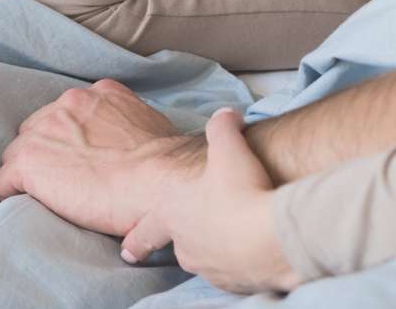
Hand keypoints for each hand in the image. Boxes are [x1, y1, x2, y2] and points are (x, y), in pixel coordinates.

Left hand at [0, 78, 198, 236]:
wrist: (159, 182)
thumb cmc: (164, 164)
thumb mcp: (149, 125)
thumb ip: (125, 123)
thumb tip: (122, 145)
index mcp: (99, 93)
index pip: (66, 114)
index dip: (69, 141)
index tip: (80, 160)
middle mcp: (68, 103)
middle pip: (37, 130)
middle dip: (47, 154)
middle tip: (67, 181)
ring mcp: (44, 130)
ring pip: (17, 155)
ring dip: (32, 175)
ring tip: (53, 197)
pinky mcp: (28, 161)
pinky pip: (3, 182)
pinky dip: (15, 196)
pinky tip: (39, 206)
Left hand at [122, 108, 303, 293]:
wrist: (268, 235)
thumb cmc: (240, 190)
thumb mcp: (229, 148)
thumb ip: (222, 128)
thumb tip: (225, 114)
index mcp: (174, 213)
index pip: (147, 228)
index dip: (137, 238)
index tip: (127, 251)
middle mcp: (185, 244)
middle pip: (177, 246)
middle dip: (182, 241)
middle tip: (187, 240)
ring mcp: (207, 266)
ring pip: (204, 259)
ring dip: (213, 249)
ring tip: (231, 237)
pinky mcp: (231, 281)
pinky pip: (230, 271)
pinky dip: (236, 262)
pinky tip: (251, 250)